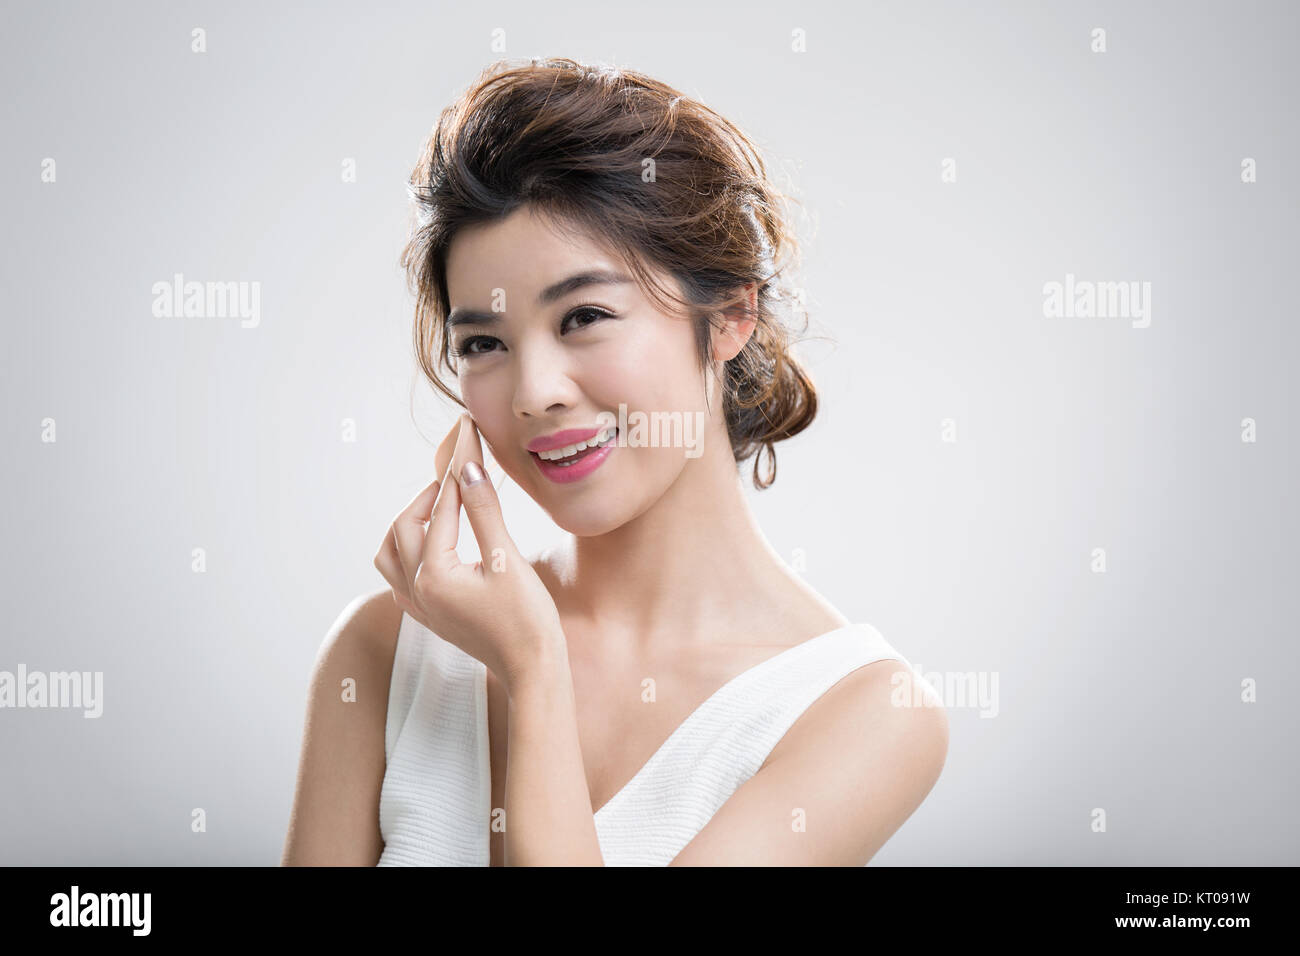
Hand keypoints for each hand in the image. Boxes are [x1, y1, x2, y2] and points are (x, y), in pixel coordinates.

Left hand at [373, 413, 565, 688]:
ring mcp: (420, 607)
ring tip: (438, 508)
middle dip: (428, 498)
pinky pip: (400, 578)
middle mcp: (417, 591)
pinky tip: (433, 548)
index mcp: (433, 575)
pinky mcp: (431, 617)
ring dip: (409, 525)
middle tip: (455, 477)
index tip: (465, 443)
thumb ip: (483, 511)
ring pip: (391, 554)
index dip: (456, 474)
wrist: (534, 670)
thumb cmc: (527, 621)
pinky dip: (409, 554)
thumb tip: (469, 469)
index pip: (440, 510)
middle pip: (404, 528)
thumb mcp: (507, 559)